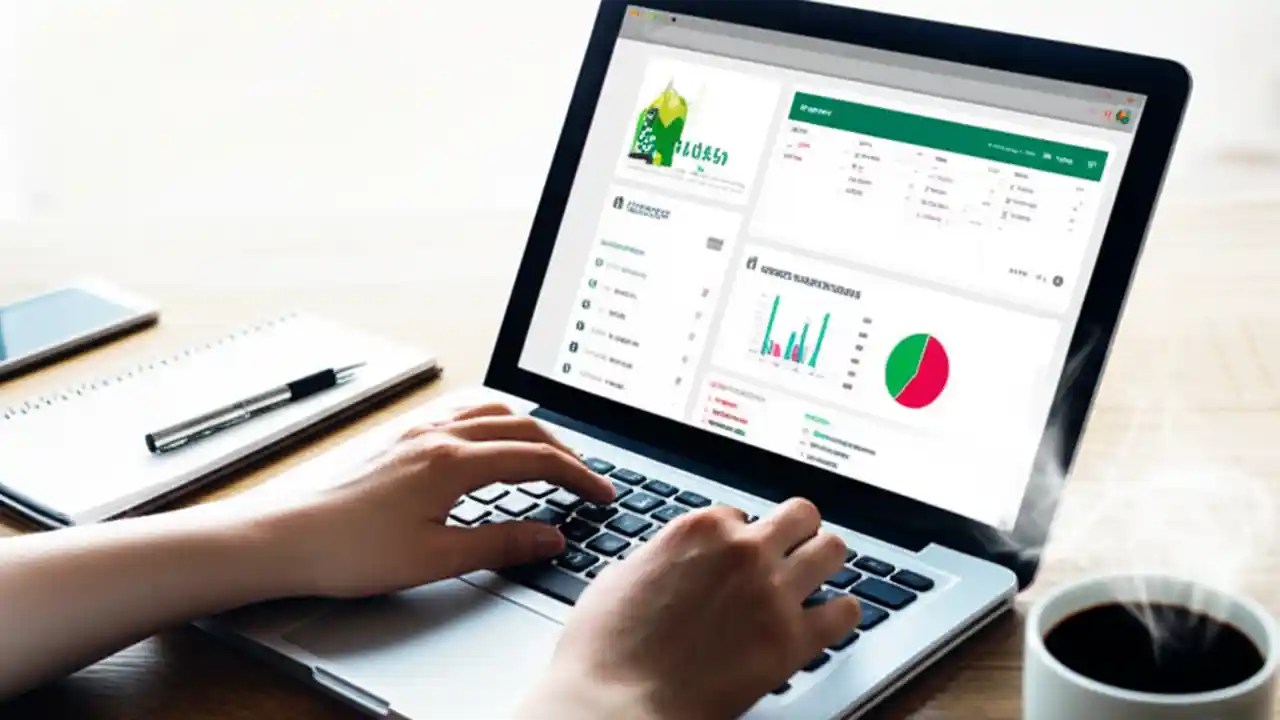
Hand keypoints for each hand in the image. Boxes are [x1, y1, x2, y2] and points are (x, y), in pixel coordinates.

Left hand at [261, 403, 614, 598]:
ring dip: (530, 431)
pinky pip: (461, 413)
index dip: (579, 477)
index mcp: (453, 463)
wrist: (281, 538)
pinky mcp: (399, 439)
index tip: (603, 495)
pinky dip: (494, 422)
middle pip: (523, 429)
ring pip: (492, 413)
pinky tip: (491, 441)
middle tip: (588, 479)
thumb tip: (550, 537)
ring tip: (551, 456)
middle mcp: (438, 436)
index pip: (537, 460)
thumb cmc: (348, 551)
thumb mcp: (435, 558)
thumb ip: (501, 544)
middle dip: (565, 452)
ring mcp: (416, 432)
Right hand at [519, 499, 860, 719]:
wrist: (616, 705)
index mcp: (699, 529)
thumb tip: (674, 560)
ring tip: (815, 582)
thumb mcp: (620, 576)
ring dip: (824, 564)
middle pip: (800, 515)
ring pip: (833, 549)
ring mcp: (773, 592)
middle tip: (790, 556)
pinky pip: (846, 611)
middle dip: (795, 534)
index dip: (737, 541)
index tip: (734, 562)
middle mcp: (743, 550)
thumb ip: (661, 557)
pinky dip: (839, 615)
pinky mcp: (793, 639)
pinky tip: (826, 623)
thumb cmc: (605, 649)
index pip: (740, 515)